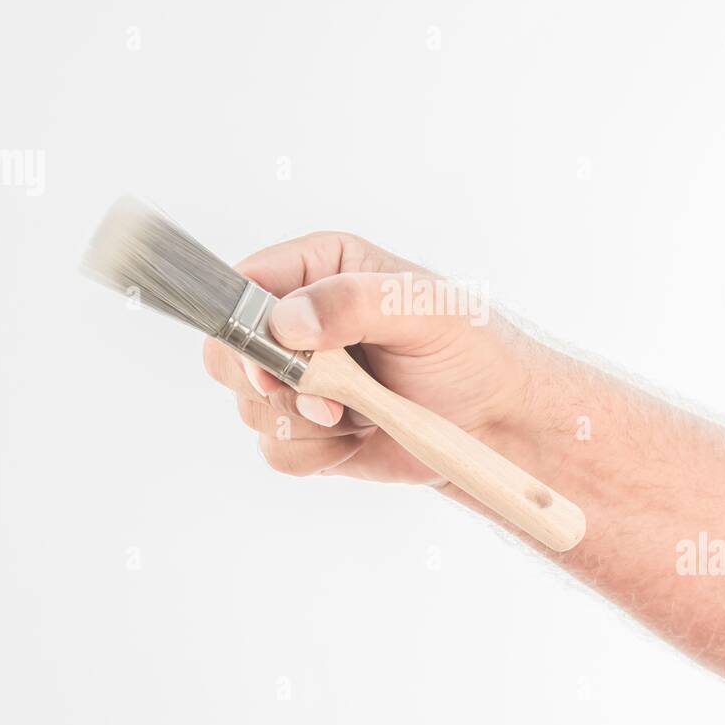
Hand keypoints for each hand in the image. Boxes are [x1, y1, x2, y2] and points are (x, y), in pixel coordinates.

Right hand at [202, 232, 539, 486]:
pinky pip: (275, 450)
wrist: (496, 424)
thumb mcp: (425, 310)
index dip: (243, 323)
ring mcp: (301, 380)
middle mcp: (300, 322)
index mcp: (320, 270)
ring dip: (304, 420)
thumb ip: (353, 303)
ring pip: (249, 406)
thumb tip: (287, 321)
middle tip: (327, 395)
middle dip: (271, 383)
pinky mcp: (308, 430)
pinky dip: (315, 453)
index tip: (274, 359)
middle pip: (227, 351)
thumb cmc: (471, 353)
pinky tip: (357, 436)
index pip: (244, 284)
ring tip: (360, 411)